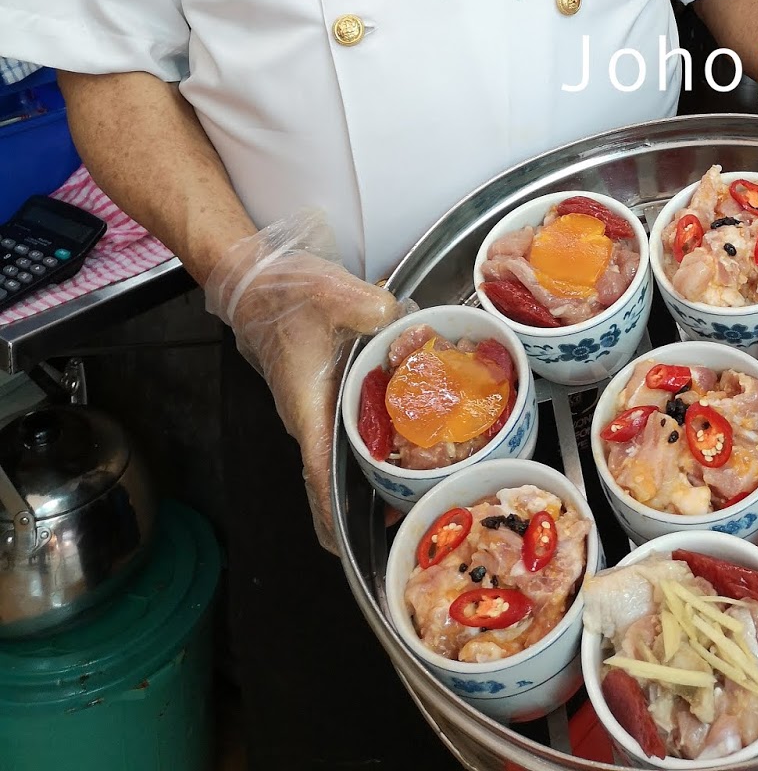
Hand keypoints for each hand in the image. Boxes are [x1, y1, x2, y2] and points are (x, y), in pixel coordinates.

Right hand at [203, 211, 400, 549]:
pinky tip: (416, 436)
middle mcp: (311, 418)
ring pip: (347, 456)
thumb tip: (392, 317)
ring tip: (426, 489)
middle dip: (370, 506)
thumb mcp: (326, 291)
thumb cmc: (282, 292)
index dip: (334, 518)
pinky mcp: (327, 393)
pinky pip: (355, 430)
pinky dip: (379, 442)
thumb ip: (362, 305)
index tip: (352, 553)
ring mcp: (318, 408)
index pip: (319, 477)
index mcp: (308, 408)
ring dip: (378, 476)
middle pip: (337, 479)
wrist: (256, 279)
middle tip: (419, 519)